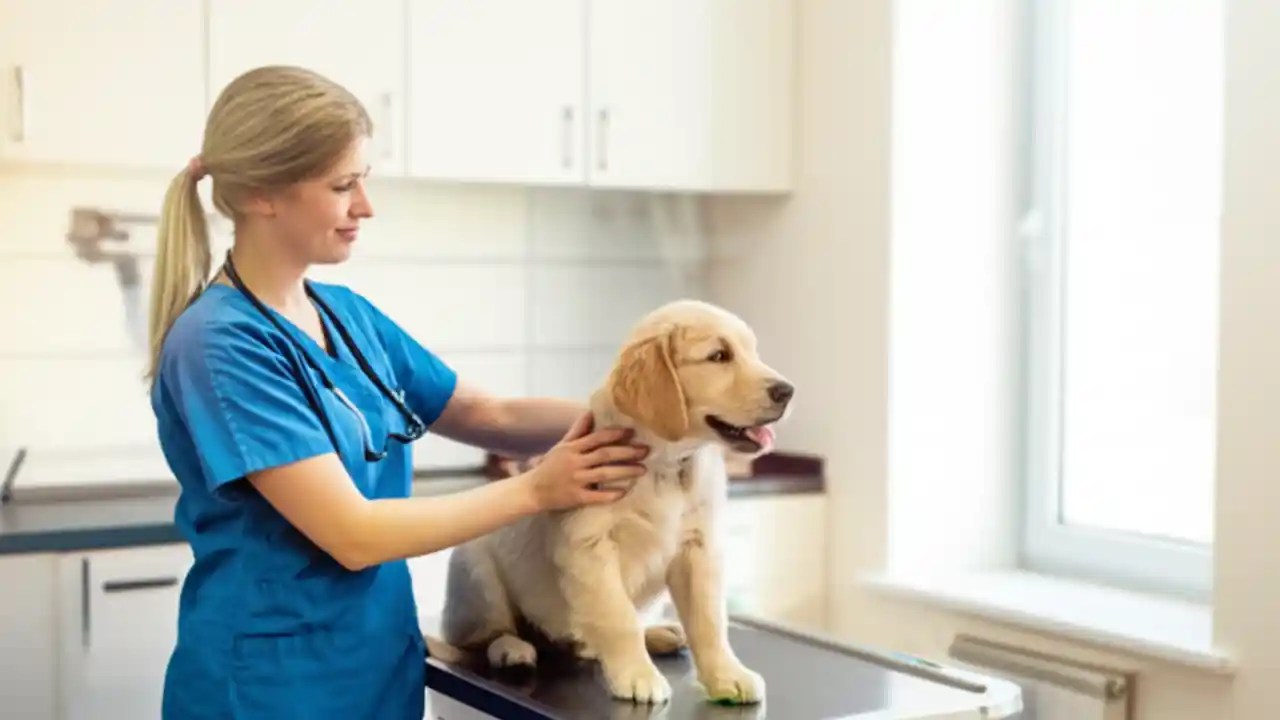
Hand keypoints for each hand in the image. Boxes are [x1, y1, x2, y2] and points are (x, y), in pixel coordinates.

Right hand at [526, 412, 647, 510]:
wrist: (532, 491)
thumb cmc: (549, 466)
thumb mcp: (561, 446)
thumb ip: (577, 431)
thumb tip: (590, 412)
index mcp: (572, 448)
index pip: (597, 438)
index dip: (615, 434)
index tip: (632, 432)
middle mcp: (575, 462)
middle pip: (604, 454)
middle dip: (627, 452)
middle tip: (646, 451)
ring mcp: (576, 480)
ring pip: (604, 473)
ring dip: (625, 471)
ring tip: (642, 469)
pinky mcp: (576, 497)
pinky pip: (597, 496)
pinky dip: (611, 494)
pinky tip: (625, 491)